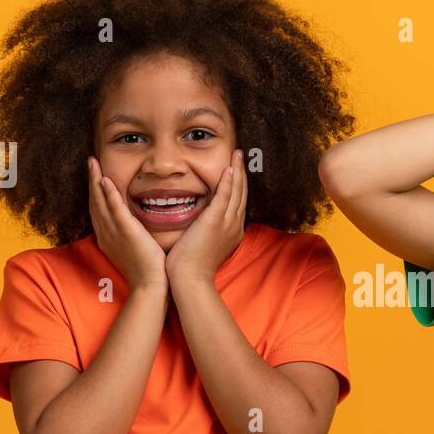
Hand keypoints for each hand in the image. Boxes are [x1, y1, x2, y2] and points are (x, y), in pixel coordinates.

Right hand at [87, 156, 167, 289]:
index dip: (95, 191)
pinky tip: (105, 181)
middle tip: (90, 161)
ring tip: (93, 163)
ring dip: (96, 181)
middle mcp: (107, 233)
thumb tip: (136, 226)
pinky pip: (115, 211)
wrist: (151, 286)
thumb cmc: (147, 270)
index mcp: (108, 237)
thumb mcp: (134, 249)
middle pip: (95, 202)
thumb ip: (131, 234)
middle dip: (91, 181)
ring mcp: (114, 233)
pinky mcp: (126, 233)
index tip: (95, 175)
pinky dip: (109, 195)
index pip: (98, 209)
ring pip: (101, 202)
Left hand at [166, 148, 246, 286]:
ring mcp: (227, 222)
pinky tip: (229, 168)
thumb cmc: (192, 266)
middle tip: (240, 154)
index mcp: (232, 231)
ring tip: (237, 154)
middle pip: (241, 193)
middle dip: (241, 173)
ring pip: (236, 191)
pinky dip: (229, 181)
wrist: (191, 278)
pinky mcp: (216, 220)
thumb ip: (206, 230)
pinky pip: (225, 196)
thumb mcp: (205, 244)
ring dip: (237, 170)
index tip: (235, 169)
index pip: (237, 202)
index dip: (238, 184)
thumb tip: (201, 222)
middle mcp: (234, 225)